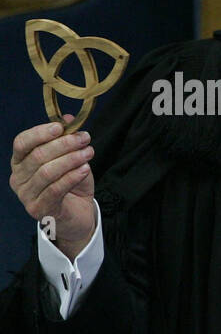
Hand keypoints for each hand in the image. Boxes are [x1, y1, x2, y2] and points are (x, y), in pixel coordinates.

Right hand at [9, 116, 96, 259]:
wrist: (76, 215)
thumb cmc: (71, 185)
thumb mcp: (70, 159)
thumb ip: (66, 140)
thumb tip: (69, 118)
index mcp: (20, 162)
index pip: (22, 142)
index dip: (40, 133)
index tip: (61, 126)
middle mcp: (17, 178)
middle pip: (37, 156)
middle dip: (64, 144)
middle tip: (85, 138)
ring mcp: (25, 195)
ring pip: (46, 172)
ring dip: (70, 159)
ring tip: (89, 153)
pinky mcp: (38, 209)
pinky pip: (54, 189)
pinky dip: (71, 177)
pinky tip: (84, 169)